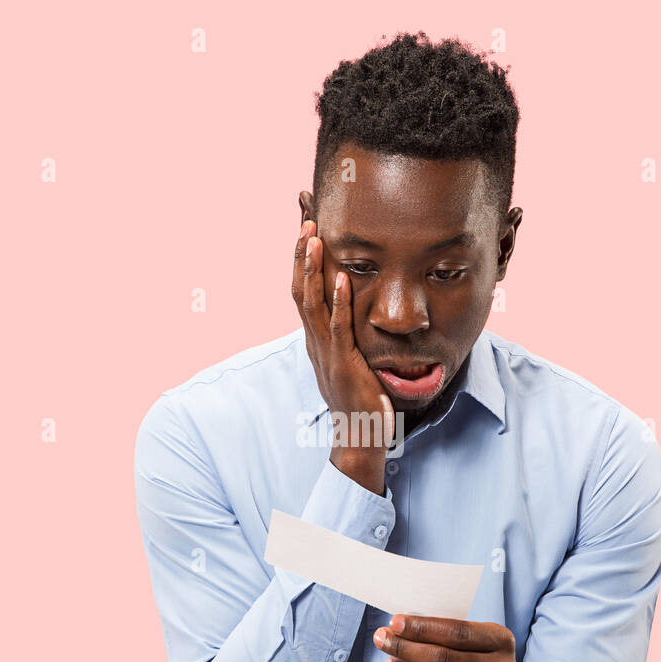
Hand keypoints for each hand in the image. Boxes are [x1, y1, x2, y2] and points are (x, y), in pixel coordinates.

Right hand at [291, 219, 394, 493]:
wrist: (359, 438)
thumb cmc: (359, 401)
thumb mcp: (349, 361)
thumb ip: (347, 338)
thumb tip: (355, 316)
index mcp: (316, 340)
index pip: (302, 294)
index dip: (300, 263)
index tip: (305, 232)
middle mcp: (315, 343)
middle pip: (300, 292)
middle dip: (302, 257)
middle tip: (305, 223)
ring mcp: (327, 355)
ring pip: (313, 306)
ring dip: (313, 271)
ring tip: (315, 239)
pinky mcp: (344, 366)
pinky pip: (339, 330)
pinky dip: (340, 303)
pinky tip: (343, 279)